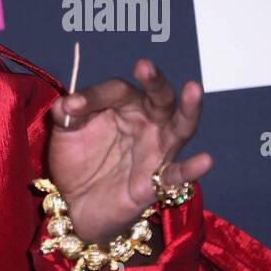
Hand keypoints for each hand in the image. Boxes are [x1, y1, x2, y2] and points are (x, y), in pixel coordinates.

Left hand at [46, 58, 211, 242]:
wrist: (74, 204)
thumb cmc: (76, 161)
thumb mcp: (65, 134)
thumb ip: (65, 115)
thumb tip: (66, 103)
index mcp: (124, 107)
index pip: (118, 91)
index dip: (94, 96)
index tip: (72, 107)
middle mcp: (147, 125)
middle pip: (159, 98)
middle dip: (154, 82)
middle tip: (144, 65)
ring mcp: (156, 152)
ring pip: (180, 127)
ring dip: (188, 109)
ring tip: (193, 88)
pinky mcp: (156, 182)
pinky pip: (178, 174)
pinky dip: (192, 168)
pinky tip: (205, 160)